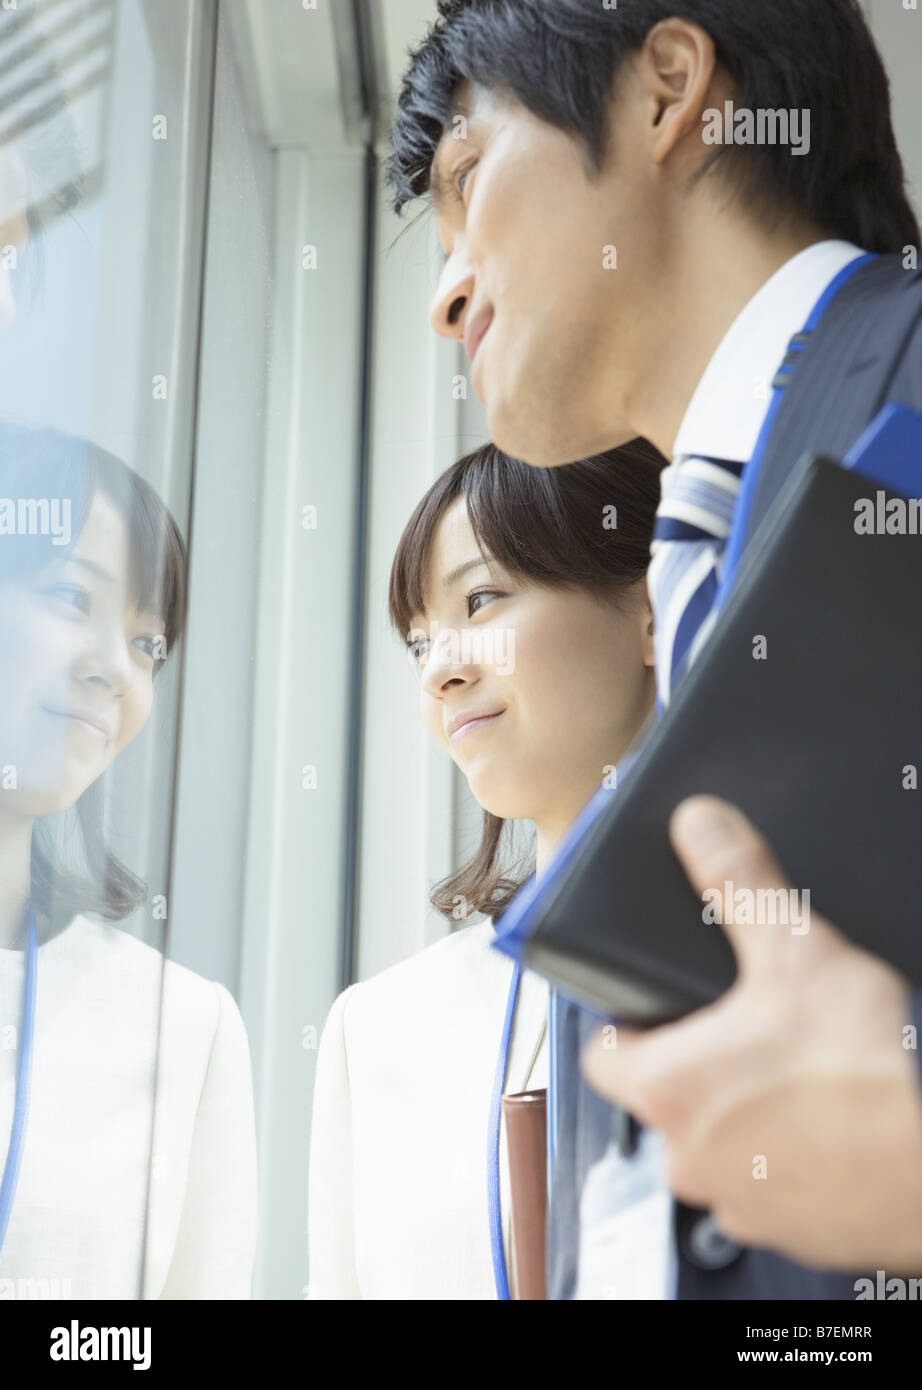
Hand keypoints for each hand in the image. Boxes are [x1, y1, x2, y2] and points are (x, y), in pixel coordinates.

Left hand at [580, 795, 921, 1271]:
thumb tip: (701, 827)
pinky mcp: (798, 1237)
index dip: (628, 1022)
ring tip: (798, 1077)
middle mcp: (689, 1160)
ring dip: (746, 1119)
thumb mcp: (796, 948)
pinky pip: (774, 1191)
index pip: (602, 1055)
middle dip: (698, 1067)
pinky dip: (792, 1162)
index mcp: (667, 1089)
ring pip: (719, 1150)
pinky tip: (834, 1124)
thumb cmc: (871, 1069)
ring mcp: (743, 1206)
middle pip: (665, 1101)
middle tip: (747, 1032)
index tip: (657, 1006)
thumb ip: (738, 881)